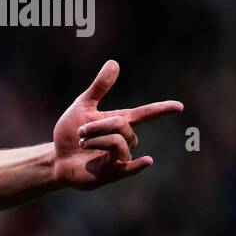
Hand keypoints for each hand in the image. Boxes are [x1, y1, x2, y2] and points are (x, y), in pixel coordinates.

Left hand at [52, 60, 181, 189]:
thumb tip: (114, 62)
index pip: (144, 114)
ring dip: (96, 140)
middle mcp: (124, 140)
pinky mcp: (113, 173)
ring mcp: (120, 157)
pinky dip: (138, 165)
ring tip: (81, 144)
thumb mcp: (82, 107)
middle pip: (121, 126)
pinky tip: (148, 161)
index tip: (179, 106)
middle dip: (98, 126)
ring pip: (119, 143)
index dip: (161, 109)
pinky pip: (129, 167)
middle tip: (79, 132)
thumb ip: (99, 87)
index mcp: (119, 122)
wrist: (56, 159)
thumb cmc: (69, 133)